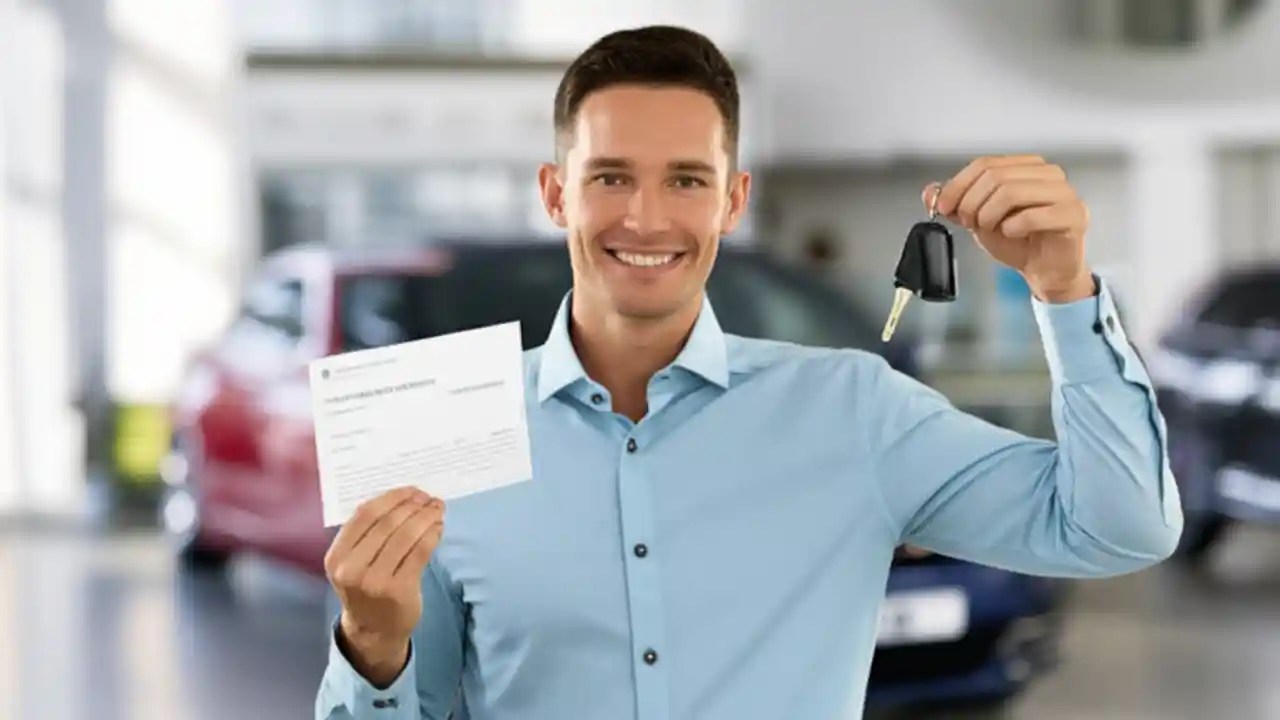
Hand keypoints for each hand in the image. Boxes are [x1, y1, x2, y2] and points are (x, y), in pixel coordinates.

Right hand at [324, 485, 445, 685]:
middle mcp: (352, 569)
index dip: (391, 498)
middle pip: (387, 523)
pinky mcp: (399, 590)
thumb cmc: (366, 589)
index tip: (410, 490)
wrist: (373, 632)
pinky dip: (432, 535)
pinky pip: (420, 552)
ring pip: (406, 536)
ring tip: (437, 508)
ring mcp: (375, 581)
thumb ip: (367, 534)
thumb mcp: (353, 563)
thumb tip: (402, 497)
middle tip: (429, 497)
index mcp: (336, 557)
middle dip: (412, 505)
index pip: (365, 515)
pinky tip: (438, 527)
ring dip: (426, 517)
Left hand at [926, 155, 1094, 302]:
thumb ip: (957, 203)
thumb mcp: (979, 220)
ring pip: (1012, 191)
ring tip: (989, 229)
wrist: (1044, 270)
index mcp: (1026, 167)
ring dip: (989, 215)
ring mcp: (1064, 193)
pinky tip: (1011, 233)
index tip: (944, 207)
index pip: (985, 164)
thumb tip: (930, 192)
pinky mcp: (1074, 215)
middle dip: (972, 203)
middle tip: (968, 223)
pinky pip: (1033, 215)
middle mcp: (1048, 174)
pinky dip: (1013, 227)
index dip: (958, 185)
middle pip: (996, 176)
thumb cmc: (1018, 241)